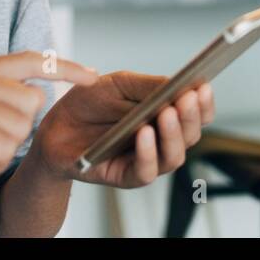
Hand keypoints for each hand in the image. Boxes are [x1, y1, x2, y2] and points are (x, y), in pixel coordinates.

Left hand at [30, 72, 214, 187]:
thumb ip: (148, 85)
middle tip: (187, 97)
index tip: (203, 86)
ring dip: (173, 134)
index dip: (204, 103)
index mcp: (164, 115)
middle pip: (190, 135)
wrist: (55, 126)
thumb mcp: (119, 83)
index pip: (196, 114)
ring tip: (167, 112)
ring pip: (174, 156)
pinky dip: (148, 153)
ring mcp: (146, 160)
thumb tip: (177, 83)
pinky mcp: (126, 176)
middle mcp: (161, 140)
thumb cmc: (89, 104)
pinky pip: (145, 171)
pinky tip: (144, 133)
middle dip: (191, 116)